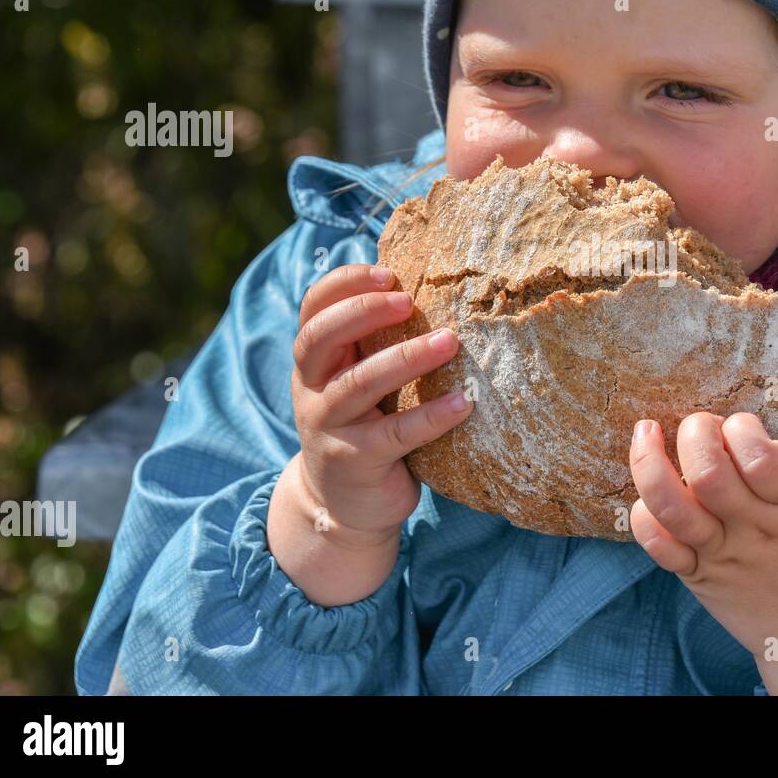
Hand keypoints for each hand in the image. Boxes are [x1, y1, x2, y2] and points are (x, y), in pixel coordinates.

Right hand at [270, 263, 472, 605]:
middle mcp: (313, 389)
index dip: (344, 284)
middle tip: (408, 301)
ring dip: (405, 359)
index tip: (388, 273)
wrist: (343, 504)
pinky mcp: (358, 461)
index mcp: (315, 360)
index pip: (313, 309)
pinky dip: (431, 417)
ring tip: (449, 342)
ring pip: (359, 384)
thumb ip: (373, 342)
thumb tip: (429, 286)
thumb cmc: (364, 425)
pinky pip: (396, 434)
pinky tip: (463, 403)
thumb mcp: (356, 379)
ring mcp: (330, 426)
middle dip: (363, 312)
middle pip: (321, 339)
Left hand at [628, 406, 777, 694]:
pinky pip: (657, 546)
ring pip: (672, 507)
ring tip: (648, 432)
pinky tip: (644, 492)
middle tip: (702, 425)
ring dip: (651, 464)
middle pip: (709, 476)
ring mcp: (721, 554)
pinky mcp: (696, 574)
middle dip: (696, 435)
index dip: (744, 430)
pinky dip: (642, 517)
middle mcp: (756, 530)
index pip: (762, 461)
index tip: (744, 424)